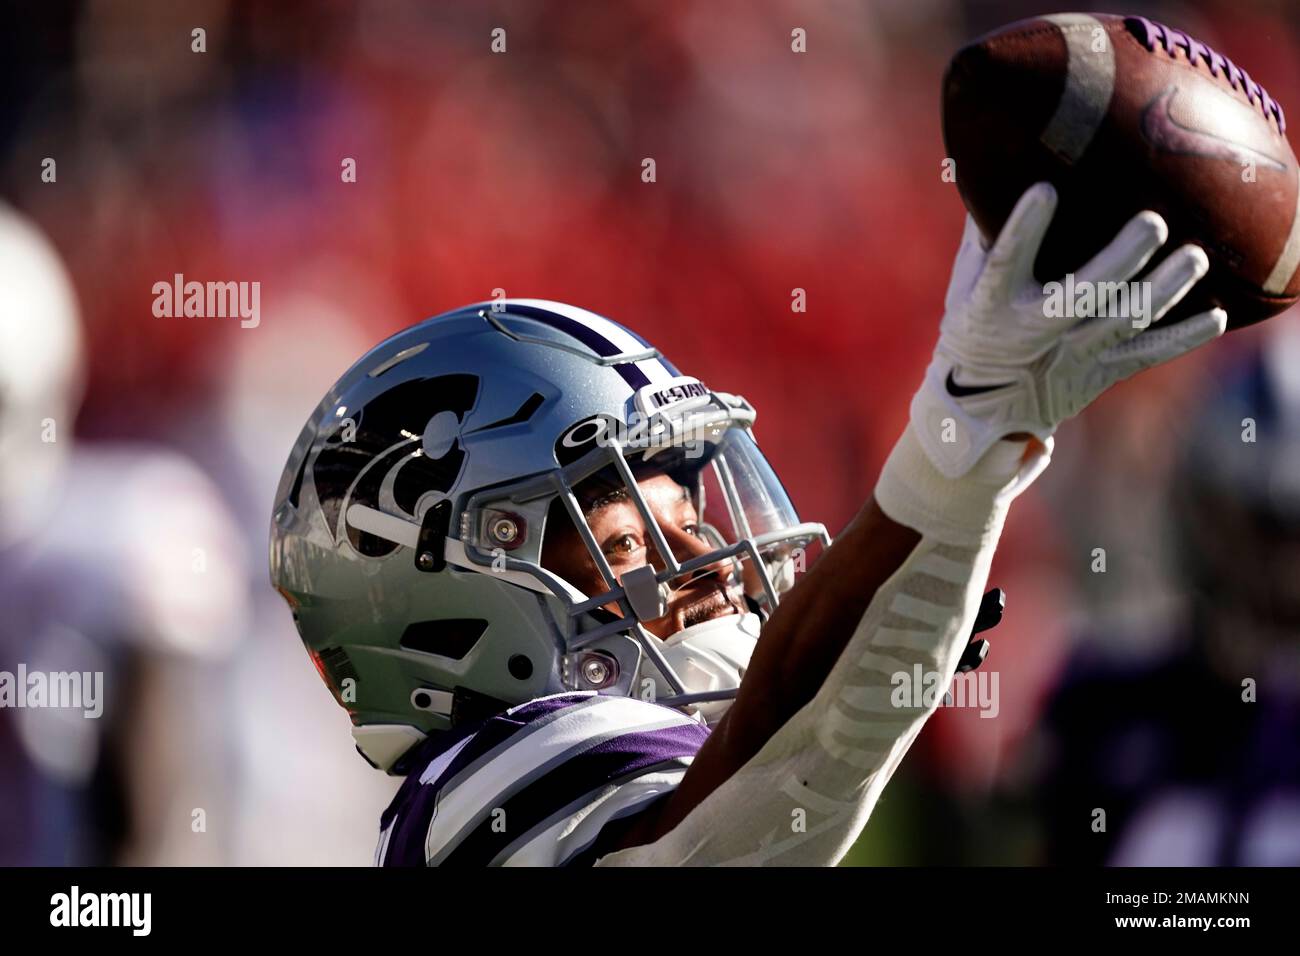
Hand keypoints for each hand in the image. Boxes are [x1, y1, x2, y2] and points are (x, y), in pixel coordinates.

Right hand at [911, 182, 1226, 478]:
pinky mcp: (1098, 373)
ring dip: (1163, 290)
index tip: (1045, 190)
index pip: (1005, 263)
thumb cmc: (976, 325)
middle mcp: (1034, 331)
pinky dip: (1182, 338)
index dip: (1023, 230)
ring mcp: (1071, 355)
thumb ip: (983, 236)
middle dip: (1121, 259)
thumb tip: (995, 170)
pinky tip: (1217, 316)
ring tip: (1196, 257)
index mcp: (992, 306)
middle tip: (1154, 222)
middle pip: (1081, 294)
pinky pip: (1146, 354)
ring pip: (1123, 322)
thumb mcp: (964, 285)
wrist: (985, 405)